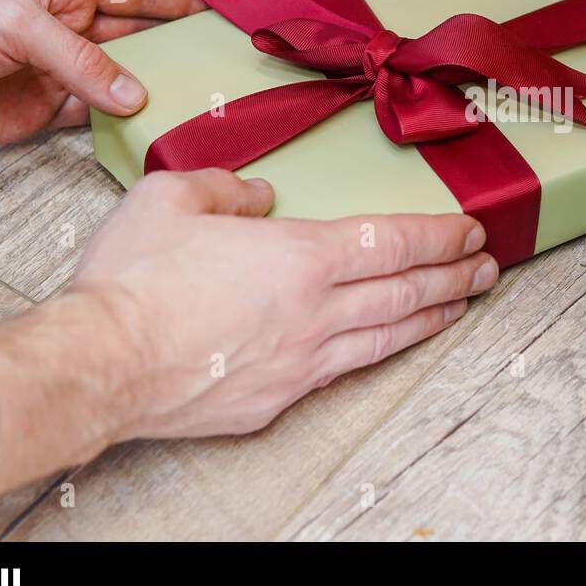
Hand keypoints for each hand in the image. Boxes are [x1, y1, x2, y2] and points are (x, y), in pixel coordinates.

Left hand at [0, 0, 206, 142]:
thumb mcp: (16, 23)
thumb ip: (80, 60)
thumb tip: (133, 95)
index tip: (225, 7)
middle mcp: (70, 28)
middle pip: (142, 36)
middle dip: (183, 46)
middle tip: (227, 61)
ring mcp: (61, 72)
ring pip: (126, 81)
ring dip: (159, 90)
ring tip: (203, 99)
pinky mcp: (45, 112)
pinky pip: (97, 118)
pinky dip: (125, 124)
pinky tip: (151, 127)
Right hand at [0, 169, 498, 502]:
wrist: (99, 364)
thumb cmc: (131, 282)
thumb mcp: (172, 196)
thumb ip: (226, 187)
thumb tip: (256, 197)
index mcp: (298, 257)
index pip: (391, 241)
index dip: (439, 236)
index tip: (471, 232)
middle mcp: (314, 312)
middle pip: (404, 291)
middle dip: (453, 276)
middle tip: (487, 268)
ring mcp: (300, 361)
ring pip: (385, 336)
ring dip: (430, 318)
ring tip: (460, 306)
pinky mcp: (276, 398)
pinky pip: (341, 371)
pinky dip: (376, 353)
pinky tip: (385, 347)